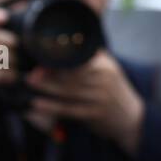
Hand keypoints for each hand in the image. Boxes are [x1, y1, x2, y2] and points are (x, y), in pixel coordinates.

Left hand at [24, 51, 144, 154]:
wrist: (131, 117)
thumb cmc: (113, 91)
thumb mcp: (109, 70)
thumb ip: (91, 58)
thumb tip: (65, 43)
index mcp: (105, 66)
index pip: (81, 58)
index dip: (60, 57)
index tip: (43, 54)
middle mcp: (104, 80)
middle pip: (72, 75)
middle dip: (49, 72)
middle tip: (30, 70)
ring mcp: (99, 98)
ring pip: (68, 91)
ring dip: (47, 87)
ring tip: (29, 82)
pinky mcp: (94, 115)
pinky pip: (68, 110)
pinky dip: (51, 107)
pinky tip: (36, 104)